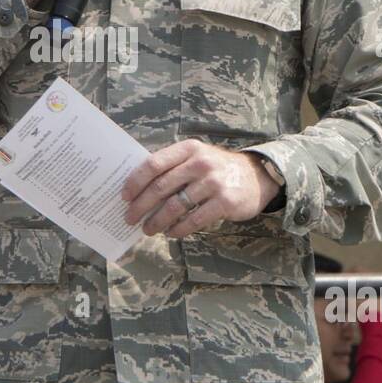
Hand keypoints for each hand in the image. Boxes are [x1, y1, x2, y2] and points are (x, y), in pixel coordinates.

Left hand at [120, 141, 281, 238]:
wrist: (257, 176)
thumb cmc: (217, 169)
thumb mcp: (197, 157)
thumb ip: (172, 166)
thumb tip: (138, 188)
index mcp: (189, 149)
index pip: (154, 164)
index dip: (135, 181)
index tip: (124, 196)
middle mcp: (200, 162)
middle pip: (161, 187)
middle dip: (141, 206)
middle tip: (130, 218)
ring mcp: (214, 182)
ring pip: (175, 206)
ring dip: (157, 221)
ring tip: (148, 229)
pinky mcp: (225, 202)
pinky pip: (194, 220)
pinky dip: (178, 229)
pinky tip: (170, 233)